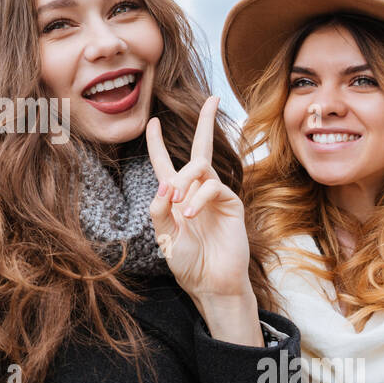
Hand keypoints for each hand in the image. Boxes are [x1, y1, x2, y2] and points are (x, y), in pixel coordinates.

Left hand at [145, 96, 251, 300]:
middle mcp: (196, 191)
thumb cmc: (187, 262)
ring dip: (185, 182)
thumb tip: (165, 183)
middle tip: (213, 99)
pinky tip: (191, 216)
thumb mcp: (163, 236)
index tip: (152, 122)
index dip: (157, 143)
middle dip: (206, 122)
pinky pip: (213, 187)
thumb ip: (159, 209)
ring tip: (180, 208)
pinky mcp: (231, 204)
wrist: (210, 283)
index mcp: (176, 197)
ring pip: (200, 168)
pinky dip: (199, 198)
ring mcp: (215, 196)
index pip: (165, 163)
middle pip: (201, 149)